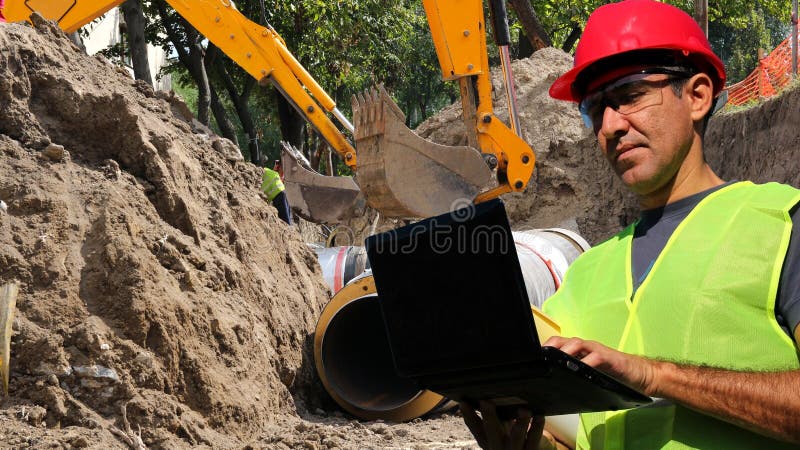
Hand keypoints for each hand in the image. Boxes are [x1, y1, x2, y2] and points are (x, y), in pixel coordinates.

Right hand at [459, 400, 557, 449]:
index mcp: (488, 442)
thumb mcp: (499, 433)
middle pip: (491, 432)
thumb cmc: (510, 444)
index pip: (475, 428)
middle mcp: (498, 448)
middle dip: (489, 417)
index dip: (468, 416)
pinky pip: (533, 441)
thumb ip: (496, 417)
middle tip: (486, 402)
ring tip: (525, 410)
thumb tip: (490, 392)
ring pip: (515, 439)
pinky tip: (540, 416)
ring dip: (520, 424)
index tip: (463, 402)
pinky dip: (537, 428)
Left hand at [543, 336, 657, 394]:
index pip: (557, 345)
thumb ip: (575, 375)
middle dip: (550, 347)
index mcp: (578, 352)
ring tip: (555, 360)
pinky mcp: (610, 358)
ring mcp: (597, 350)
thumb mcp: (589, 375)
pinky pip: (596, 357)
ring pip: (577, 344)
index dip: (545, 349)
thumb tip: (554, 387)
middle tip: (539, 358)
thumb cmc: (612, 375)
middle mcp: (586, 347)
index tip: (532, 358)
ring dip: (565, 351)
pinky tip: (580, 370)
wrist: (640, 374)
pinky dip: (586, 362)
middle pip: (563, 341)